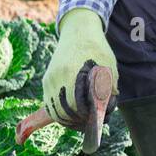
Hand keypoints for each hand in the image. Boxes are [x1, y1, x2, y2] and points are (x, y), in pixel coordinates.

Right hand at [43, 8, 117, 123]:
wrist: (78, 32)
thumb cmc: (98, 50)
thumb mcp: (108, 68)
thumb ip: (108, 91)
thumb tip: (105, 113)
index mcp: (72, 73)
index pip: (75, 105)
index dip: (86, 116)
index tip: (97, 119)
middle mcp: (56, 77)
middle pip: (62, 112)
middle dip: (77, 121)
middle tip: (91, 123)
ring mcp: (49, 80)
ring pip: (54, 111)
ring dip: (68, 120)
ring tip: (83, 121)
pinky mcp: (46, 81)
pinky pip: (50, 104)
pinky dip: (61, 113)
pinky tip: (74, 114)